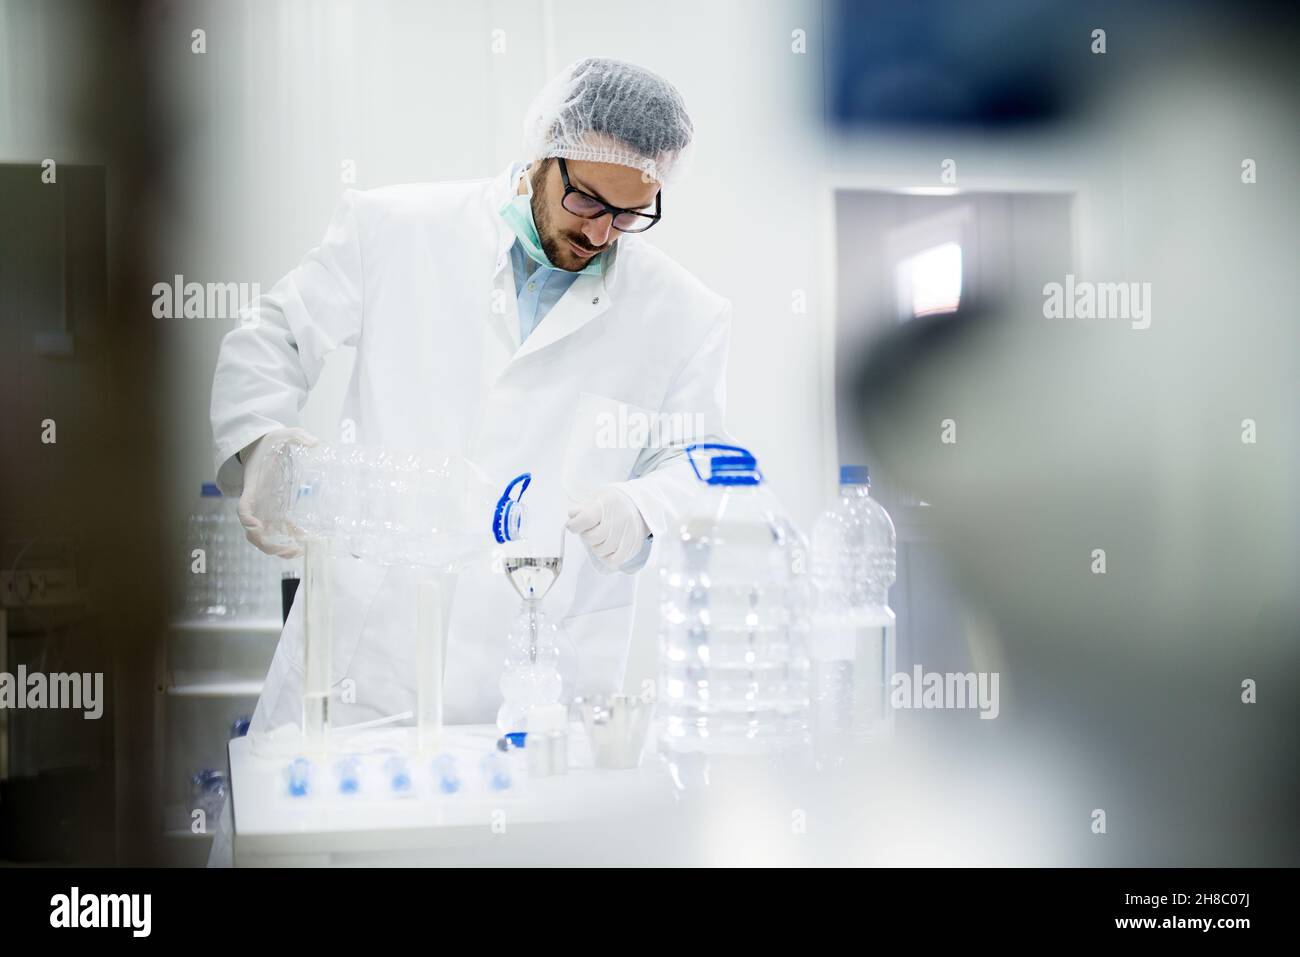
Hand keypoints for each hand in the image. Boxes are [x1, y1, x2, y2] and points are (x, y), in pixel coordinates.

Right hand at [237, 427, 317, 557]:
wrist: (261, 446)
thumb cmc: (269, 442)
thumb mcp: (283, 434)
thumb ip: (298, 436)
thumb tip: (315, 443)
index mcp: (254, 485)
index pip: (244, 508)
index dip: (248, 520)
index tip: (256, 527)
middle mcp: (257, 501)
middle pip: (252, 531)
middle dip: (267, 544)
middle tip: (288, 549)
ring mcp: (266, 507)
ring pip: (265, 535)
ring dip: (278, 547)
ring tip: (299, 551)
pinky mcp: (277, 508)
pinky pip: (281, 528)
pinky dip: (291, 537)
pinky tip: (307, 541)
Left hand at [565, 486, 649, 572]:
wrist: (642, 506)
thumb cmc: (615, 502)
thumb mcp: (598, 496)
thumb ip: (583, 506)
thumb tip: (572, 516)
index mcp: (608, 505)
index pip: (585, 519)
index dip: (574, 525)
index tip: (573, 525)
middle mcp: (618, 520)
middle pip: (592, 537)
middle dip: (586, 535)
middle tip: (590, 529)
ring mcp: (627, 535)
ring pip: (600, 550)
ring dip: (595, 546)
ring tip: (600, 537)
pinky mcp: (632, 547)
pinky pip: (613, 560)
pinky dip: (606, 557)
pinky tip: (606, 549)